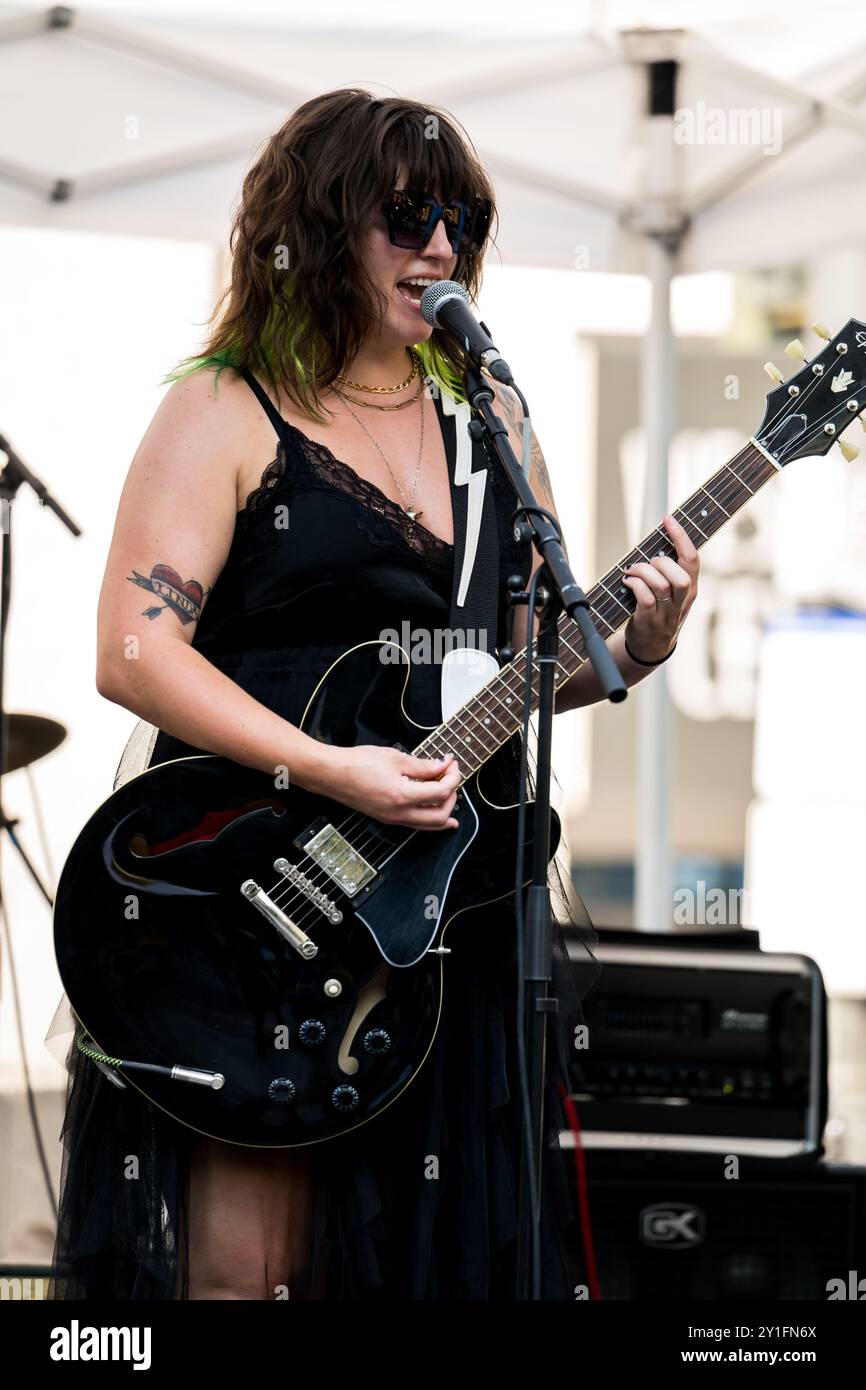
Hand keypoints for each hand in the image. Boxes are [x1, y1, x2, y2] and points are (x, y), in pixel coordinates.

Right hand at [309, 745, 462, 830]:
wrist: (331, 774)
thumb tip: (442, 765)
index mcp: (401, 796)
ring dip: (445, 811)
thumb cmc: (356, 763)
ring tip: (450, 794)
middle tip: (451, 777)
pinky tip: (435, 809)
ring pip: (429, 825)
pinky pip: (416, 824)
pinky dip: (430, 817)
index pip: (441, 792)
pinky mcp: (387, 818)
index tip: (452, 764)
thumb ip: (422, 765)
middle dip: (453, 796)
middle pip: (441, 816)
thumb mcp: (394, 758)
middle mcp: (398, 813)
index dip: (452, 776)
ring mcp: (392, 819)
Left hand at [621, 514, 698, 662]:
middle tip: (647, 564)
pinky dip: (634, 585)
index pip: (692, 560)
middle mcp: (681, 602)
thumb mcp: (672, 593)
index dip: (681, 537)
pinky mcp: (649, 621)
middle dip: (661, 563)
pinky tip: (627, 582)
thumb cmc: (659, 612)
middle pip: (680, 576)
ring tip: (632, 572)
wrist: (651, 647)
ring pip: (661, 585)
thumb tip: (654, 544)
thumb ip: (669, 572)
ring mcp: (666, 613)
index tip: (668, 519)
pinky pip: (645, 598)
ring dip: (642, 572)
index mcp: (690, 590)